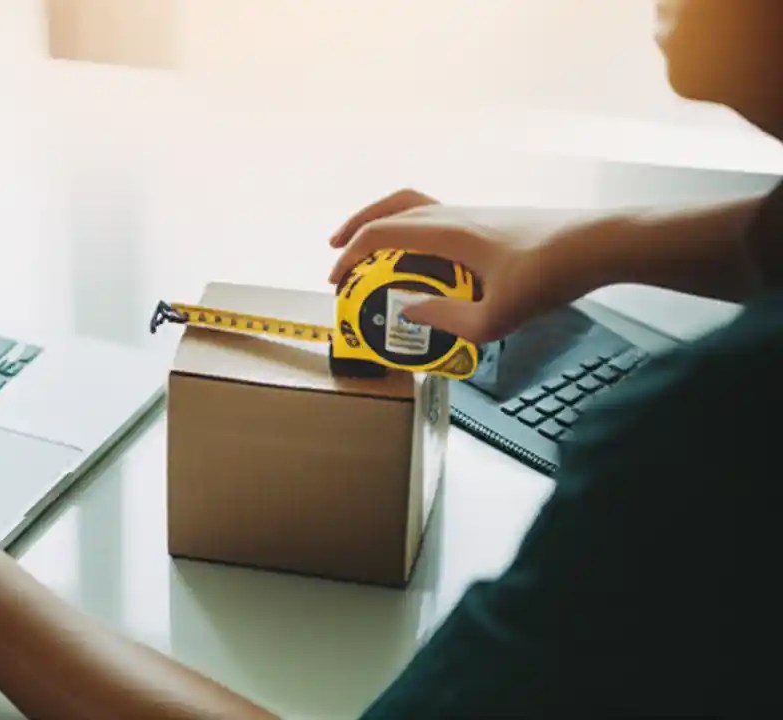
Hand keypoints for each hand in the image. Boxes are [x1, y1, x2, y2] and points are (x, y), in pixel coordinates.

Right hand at [327, 188, 597, 342]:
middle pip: (391, 207)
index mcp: (449, 233)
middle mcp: (456, 215)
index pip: (382, 234)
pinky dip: (413, 231)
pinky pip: (436, 217)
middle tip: (337, 251)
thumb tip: (409, 315)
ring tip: (372, 249)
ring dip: (385, 222)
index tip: (338, 280)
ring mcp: (474, 214)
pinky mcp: (490, 222)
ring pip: (414, 206)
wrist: (599, 245)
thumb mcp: (496, 319)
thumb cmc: (551, 278)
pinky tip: (421, 260)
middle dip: (357, 228)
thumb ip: (447, 321)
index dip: (351, 255)